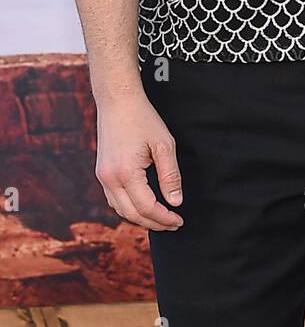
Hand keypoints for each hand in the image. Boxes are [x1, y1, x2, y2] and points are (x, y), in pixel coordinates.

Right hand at [95, 87, 183, 230]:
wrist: (118, 101)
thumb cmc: (143, 119)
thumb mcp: (164, 145)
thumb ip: (170, 176)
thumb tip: (176, 202)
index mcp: (125, 173)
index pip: (146, 208)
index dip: (164, 218)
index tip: (179, 221)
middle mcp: (109, 179)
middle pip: (131, 214)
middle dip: (154, 223)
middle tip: (173, 224)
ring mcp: (102, 177)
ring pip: (120, 210)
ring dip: (140, 218)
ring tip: (161, 218)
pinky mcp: (102, 172)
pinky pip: (114, 199)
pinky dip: (129, 208)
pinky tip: (144, 205)